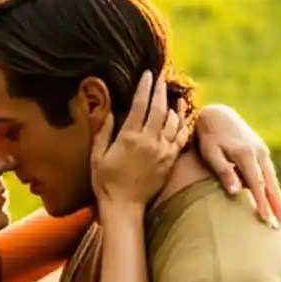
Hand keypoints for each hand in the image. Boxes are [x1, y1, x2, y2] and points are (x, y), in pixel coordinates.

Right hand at [91, 71, 189, 209]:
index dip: (144, 87)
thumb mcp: (97, 156)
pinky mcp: (171, 160)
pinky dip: (183, 123)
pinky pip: (181, 136)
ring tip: (170, 96)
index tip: (147, 74)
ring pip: (174, 120)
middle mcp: (149, 141)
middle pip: (160, 108)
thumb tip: (108, 111)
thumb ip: (103, 131)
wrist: (124, 206)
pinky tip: (181, 115)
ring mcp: (163, 151)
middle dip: (160, 90)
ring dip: (172, 105)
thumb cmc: (106, 182)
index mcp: (129, 138)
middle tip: (160, 78)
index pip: (140, 104)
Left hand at [195, 104, 280, 226]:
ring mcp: (262, 152)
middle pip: (270, 185)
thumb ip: (223, 171)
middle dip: (276, 205)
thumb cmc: (209, 137)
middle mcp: (259, 154)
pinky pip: (270, 174)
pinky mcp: (262, 152)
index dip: (262, 203)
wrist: (218, 115)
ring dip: (279, 199)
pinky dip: (275, 188)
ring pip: (273, 180)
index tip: (266, 220)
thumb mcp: (211, 152)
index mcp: (246, 155)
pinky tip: (277, 201)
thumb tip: (235, 192)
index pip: (256, 185)